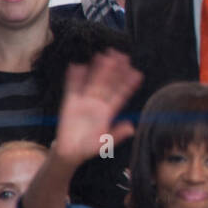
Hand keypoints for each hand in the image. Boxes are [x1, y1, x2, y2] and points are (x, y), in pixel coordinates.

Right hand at [52, 50, 141, 165]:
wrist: (69, 152)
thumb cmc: (89, 148)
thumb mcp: (104, 143)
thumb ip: (117, 134)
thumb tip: (132, 128)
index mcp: (108, 112)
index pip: (120, 95)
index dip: (128, 84)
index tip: (137, 73)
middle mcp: (98, 104)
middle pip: (108, 84)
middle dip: (115, 70)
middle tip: (122, 56)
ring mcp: (84, 101)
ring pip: (92, 82)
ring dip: (97, 69)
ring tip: (103, 55)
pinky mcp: (70, 103)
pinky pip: (72, 88)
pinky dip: (74, 78)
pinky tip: (77, 66)